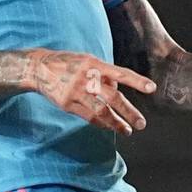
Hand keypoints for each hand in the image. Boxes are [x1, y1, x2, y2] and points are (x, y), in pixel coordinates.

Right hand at [28, 48, 156, 134]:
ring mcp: (75, 92)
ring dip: (116, 123)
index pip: (120, 73)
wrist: (39, 68)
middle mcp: (86, 78)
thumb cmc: (69, 63)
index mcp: (94, 64)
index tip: (152, 88)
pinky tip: (110, 127)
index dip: (137, 81)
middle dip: (129, 112)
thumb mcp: (87, 60)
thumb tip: (118, 90)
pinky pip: (88, 117)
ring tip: (128, 130)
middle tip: (141, 123)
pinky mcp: (66, 104)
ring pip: (100, 112)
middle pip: (112, 97)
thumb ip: (104, 74)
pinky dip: (101, 123)